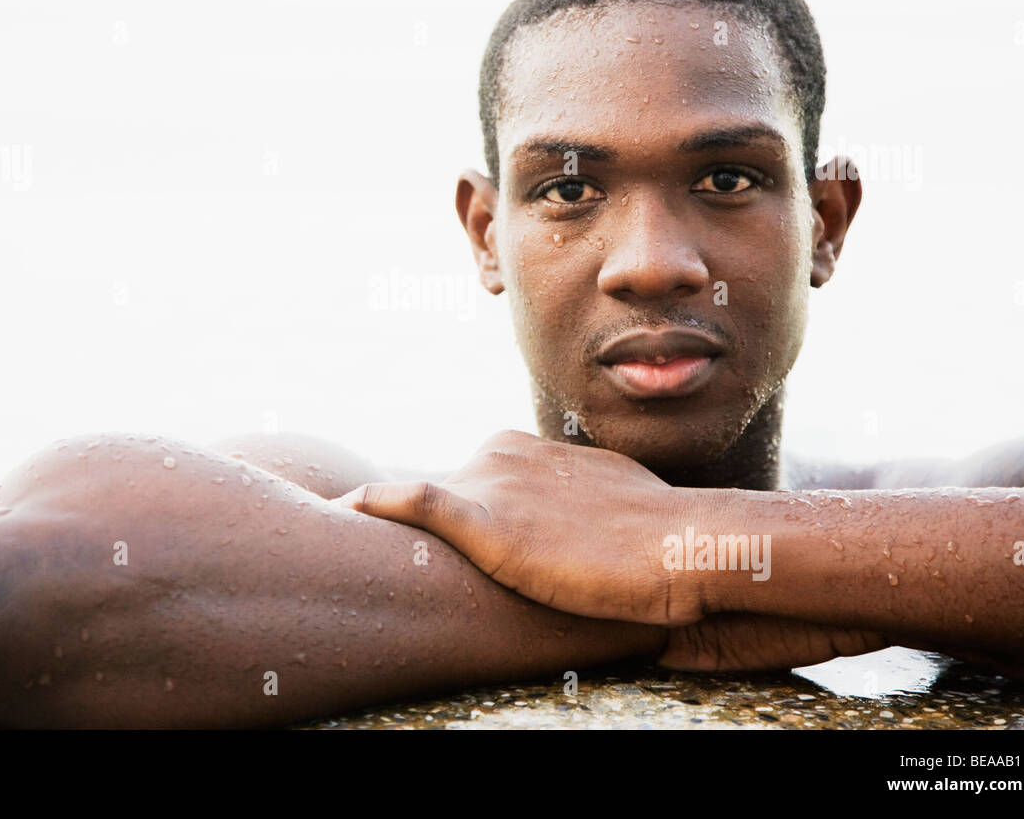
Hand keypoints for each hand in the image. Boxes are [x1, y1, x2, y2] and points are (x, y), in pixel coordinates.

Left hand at [336, 428, 706, 625]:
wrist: (680, 544)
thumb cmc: (649, 531)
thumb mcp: (600, 498)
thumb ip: (563, 503)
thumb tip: (563, 526)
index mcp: (522, 448)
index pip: (466, 491)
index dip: (454, 528)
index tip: (440, 556)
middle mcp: (499, 454)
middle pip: (441, 505)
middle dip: (427, 539)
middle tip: (393, 575)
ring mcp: (491, 482)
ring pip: (419, 512)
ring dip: (396, 535)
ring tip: (372, 569)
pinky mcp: (485, 519)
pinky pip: (411, 501)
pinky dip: (373, 504)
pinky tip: (342, 511)